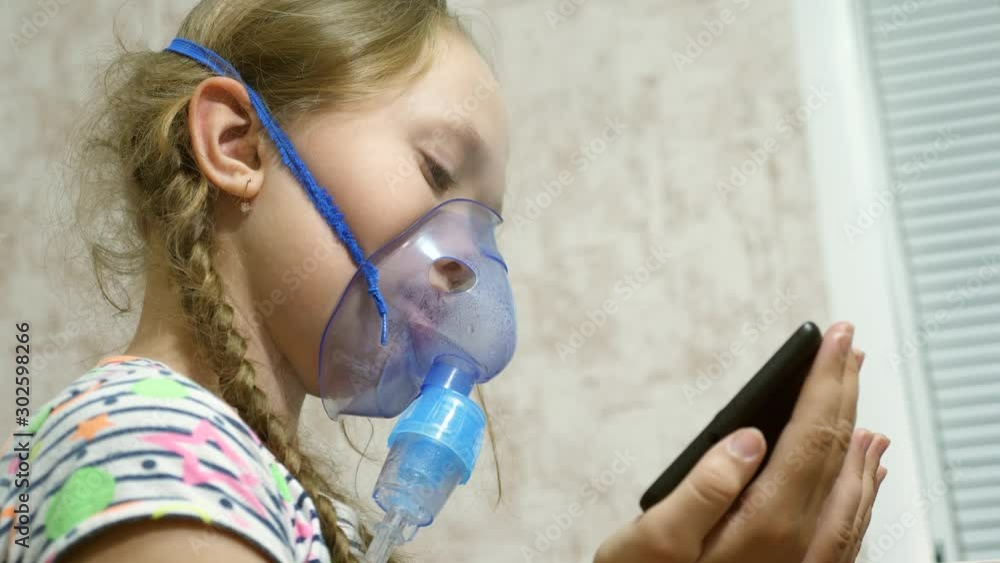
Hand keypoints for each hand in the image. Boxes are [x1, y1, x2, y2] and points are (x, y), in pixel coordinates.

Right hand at [596, 322, 889, 562]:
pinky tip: (863, 472)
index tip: (833, 339)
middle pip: (836, 455)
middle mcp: (797, 547)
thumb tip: (747, 440)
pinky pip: (849, 525)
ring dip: (858, 435)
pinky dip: (863, 486)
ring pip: (851, 490)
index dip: (824, 382)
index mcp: (763, 526)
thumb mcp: (653, 541)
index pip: (810, 437)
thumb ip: (702, 489)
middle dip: (845, 394)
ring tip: (861, 396)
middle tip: (850, 347)